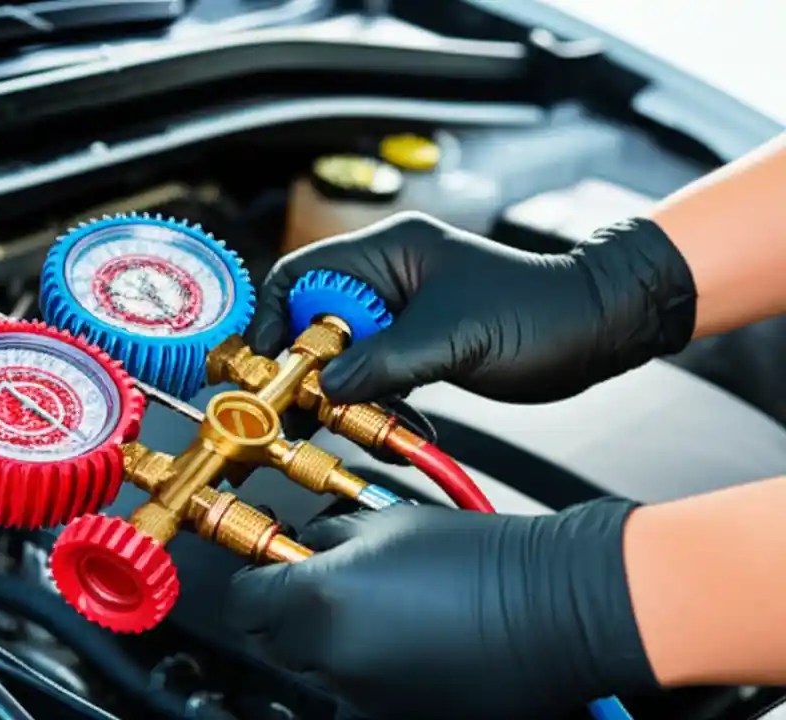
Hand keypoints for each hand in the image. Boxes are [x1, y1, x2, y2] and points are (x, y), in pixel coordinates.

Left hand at [225, 501, 657, 719]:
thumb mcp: (388, 523)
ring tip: (375, 613)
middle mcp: (331, 659)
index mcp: (318, 602)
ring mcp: (363, 698)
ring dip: (326, 645)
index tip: (269, 567)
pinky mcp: (395, 719)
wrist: (556, 609)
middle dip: (286, 612)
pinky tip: (398, 647)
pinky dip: (364, 676)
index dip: (252, 581)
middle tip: (322, 582)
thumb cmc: (483, 558)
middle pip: (272, 641)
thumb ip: (329, 537)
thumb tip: (301, 547)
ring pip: (314, 672)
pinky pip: (355, 698)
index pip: (242, 602)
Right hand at [247, 212, 696, 402]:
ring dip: (342, 392)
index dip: (274, 318)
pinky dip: (374, 403)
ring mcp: (402, 315)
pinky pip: (374, 377)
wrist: (596, 331)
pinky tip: (389, 426)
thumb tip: (325, 389)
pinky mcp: (416, 348)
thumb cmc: (537, 311)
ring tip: (348, 420)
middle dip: (307, 364)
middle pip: (315, 321)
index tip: (267, 362)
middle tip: (303, 402)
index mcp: (389, 252)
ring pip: (342, 355)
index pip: (303, 275)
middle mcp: (387, 278)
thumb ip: (382, 362)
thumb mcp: (451, 338)